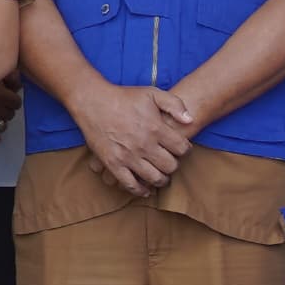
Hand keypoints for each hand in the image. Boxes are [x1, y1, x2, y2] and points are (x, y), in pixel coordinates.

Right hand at [67, 81, 195, 194]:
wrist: (94, 102)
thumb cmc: (124, 97)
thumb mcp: (152, 93)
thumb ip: (175, 104)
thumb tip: (190, 120)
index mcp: (156, 128)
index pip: (182, 149)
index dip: (185, 150)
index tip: (181, 149)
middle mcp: (145, 145)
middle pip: (170, 166)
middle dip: (174, 165)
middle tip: (170, 162)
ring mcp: (128, 156)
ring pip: (154, 178)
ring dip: (161, 180)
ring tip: (161, 176)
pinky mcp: (113, 164)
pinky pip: (131, 185)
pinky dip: (141, 190)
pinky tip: (145, 189)